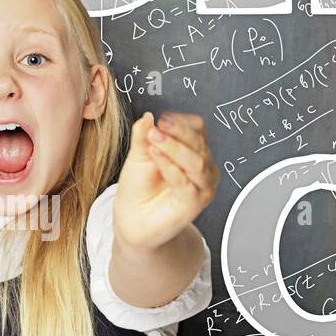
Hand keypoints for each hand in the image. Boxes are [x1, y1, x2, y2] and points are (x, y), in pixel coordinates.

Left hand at [114, 110, 218, 251]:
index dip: (180, 121)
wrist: (132, 218)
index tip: (160, 118)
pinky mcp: (194, 203)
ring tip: (153, 138)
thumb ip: (143, 135)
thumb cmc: (139, 187)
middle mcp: (203, 167)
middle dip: (177, 132)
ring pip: (195, 161)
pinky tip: (156, 156)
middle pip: (198, 142)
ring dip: (174, 147)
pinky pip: (185, 182)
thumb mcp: (138, 155)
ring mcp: (202, 186)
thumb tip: (147, 116)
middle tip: (157, 126)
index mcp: (194, 151)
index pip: (197, 128)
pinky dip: (170, 166)